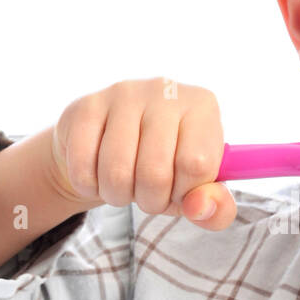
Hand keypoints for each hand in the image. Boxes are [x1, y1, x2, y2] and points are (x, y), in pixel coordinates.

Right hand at [47, 77, 235, 228]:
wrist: (111, 142)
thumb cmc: (165, 166)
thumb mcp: (198, 190)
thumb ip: (216, 208)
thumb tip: (200, 207)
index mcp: (203, 107)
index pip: (197, 166)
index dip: (184, 192)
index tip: (179, 188)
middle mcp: (165, 91)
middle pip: (154, 173)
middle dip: (150, 201)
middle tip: (149, 193)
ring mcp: (123, 94)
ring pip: (116, 173)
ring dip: (118, 196)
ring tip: (125, 184)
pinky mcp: (86, 106)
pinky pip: (83, 169)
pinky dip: (90, 187)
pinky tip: (98, 173)